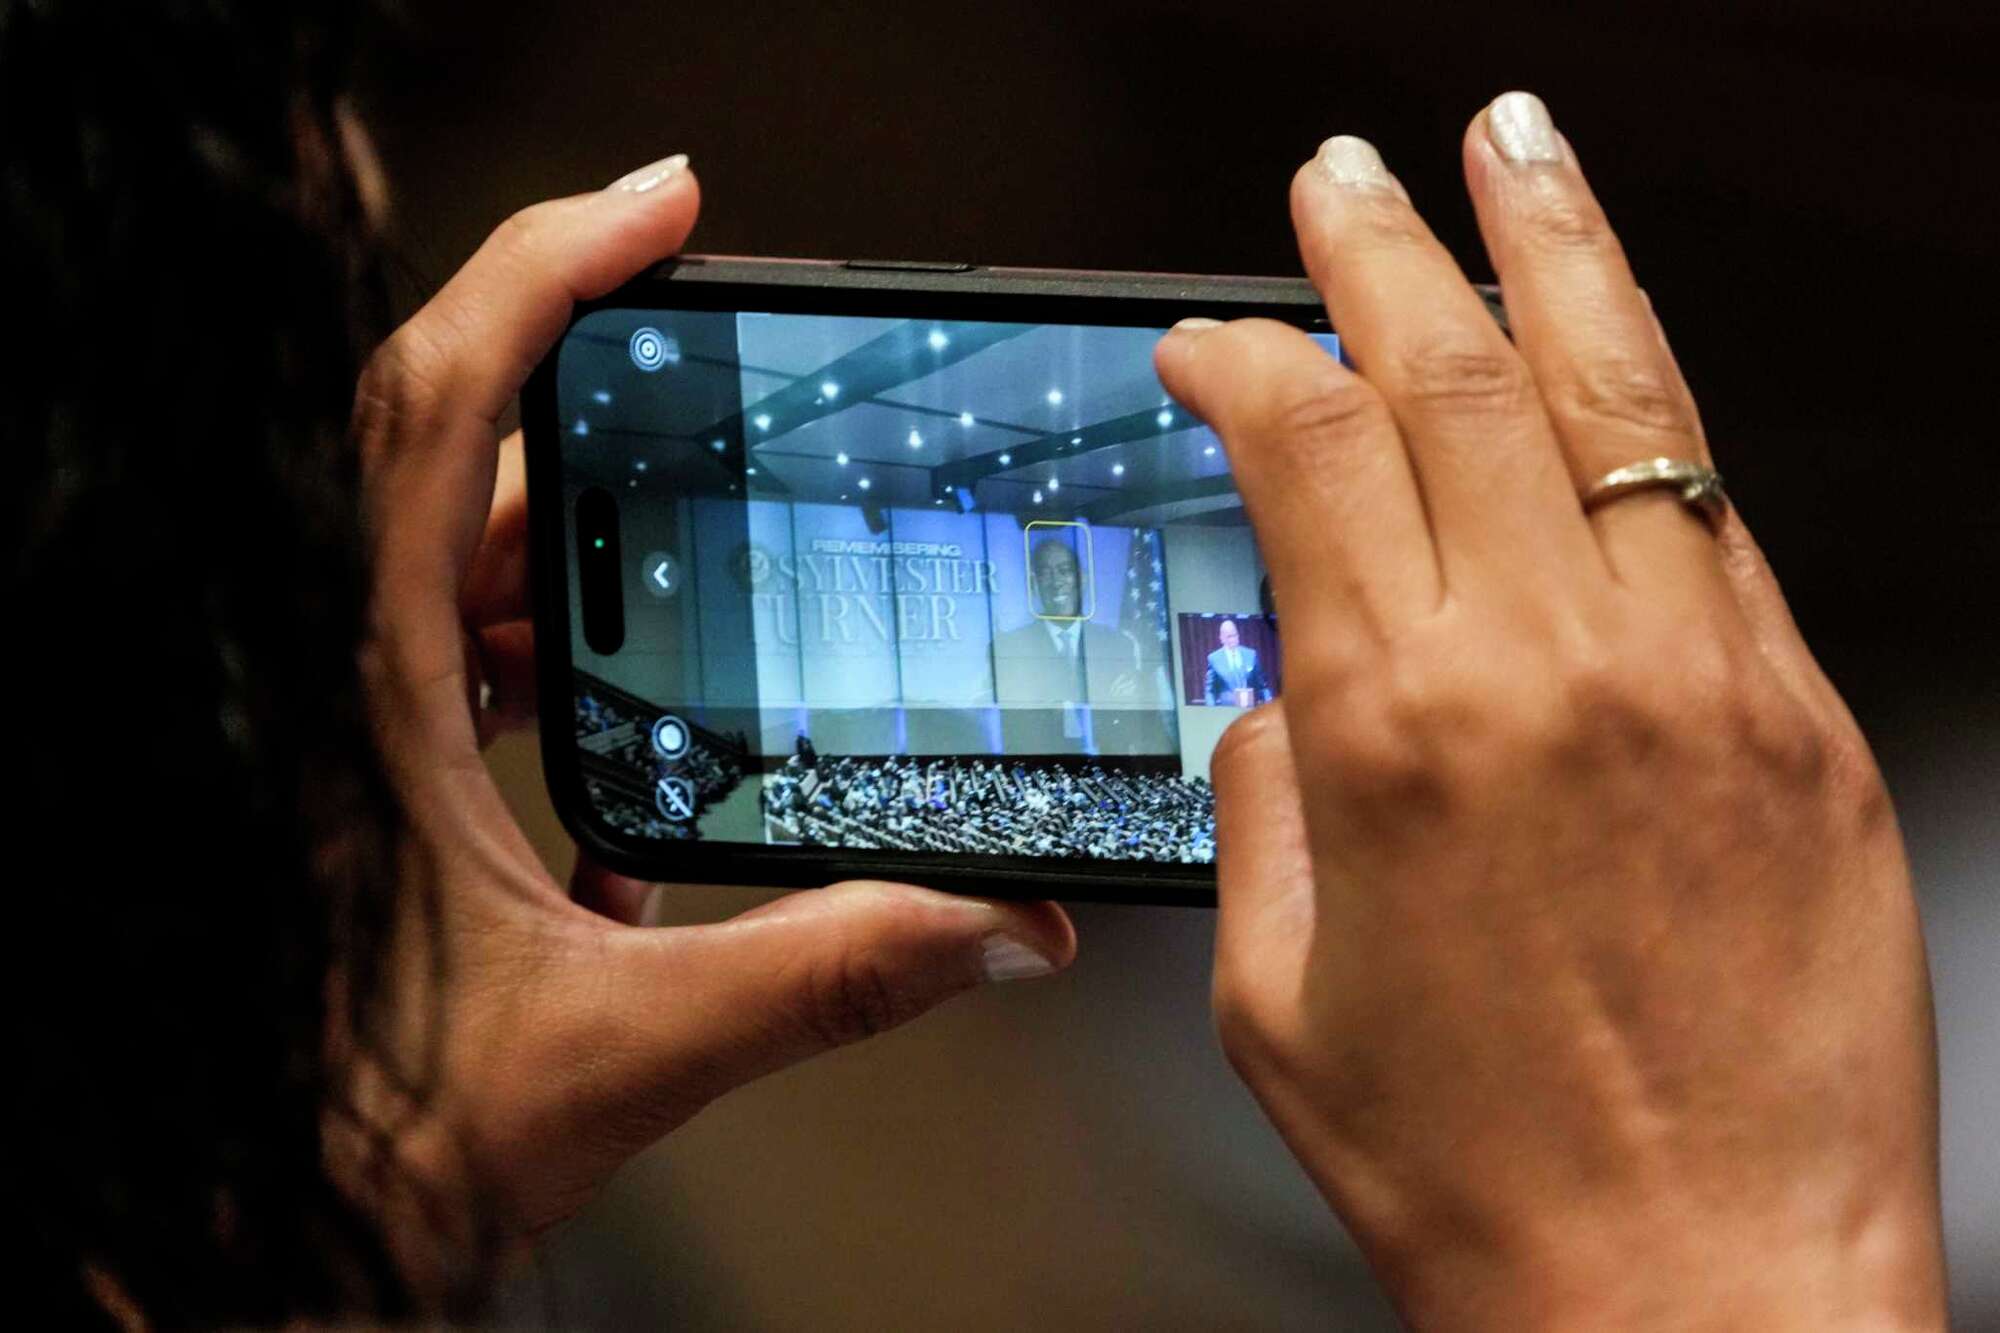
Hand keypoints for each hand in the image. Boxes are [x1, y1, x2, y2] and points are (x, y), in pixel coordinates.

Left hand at [339, 155, 1074, 1289]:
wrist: (248, 1229)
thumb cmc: (357, 1144)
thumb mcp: (619, 1053)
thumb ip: (816, 979)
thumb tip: (978, 923)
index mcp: (371, 700)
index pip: (433, 413)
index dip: (544, 275)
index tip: (656, 214)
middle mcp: (340, 684)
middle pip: (455, 459)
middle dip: (593, 415)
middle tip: (714, 404)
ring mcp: (344, 723)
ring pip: (447, 556)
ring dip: (567, 544)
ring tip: (682, 570)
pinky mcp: (365, 772)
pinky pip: (447, 647)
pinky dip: (539, 645)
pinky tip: (610, 723)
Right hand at [1157, 95, 1943, 1326]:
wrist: (1701, 1286)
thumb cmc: (1488, 1168)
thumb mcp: (1276, 993)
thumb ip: (1262, 805)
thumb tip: (1273, 701)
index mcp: (1392, 729)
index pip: (1305, 448)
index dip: (1245, 357)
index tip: (1212, 342)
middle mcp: (1550, 670)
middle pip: (1450, 374)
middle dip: (1382, 246)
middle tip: (1348, 178)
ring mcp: (1697, 677)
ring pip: (1616, 396)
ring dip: (1554, 253)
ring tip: (1519, 154)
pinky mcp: (1802, 719)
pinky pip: (1719, 514)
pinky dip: (1656, 412)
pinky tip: (1625, 358)